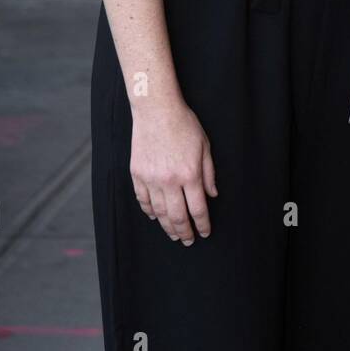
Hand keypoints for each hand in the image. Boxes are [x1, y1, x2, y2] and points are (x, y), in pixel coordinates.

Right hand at [129, 98, 216, 243]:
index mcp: (189, 174)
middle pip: (177, 216)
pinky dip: (149, 211)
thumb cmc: (184, 124)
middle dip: (184, 232)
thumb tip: (212, 195)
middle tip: (188, 240)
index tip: (204, 233)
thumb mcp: (204, 146)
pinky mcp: (137, 173)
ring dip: (167, 226)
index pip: (197, 209)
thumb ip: (209, 173)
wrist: (156, 110)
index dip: (202, 224)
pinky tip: (155, 216)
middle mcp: (169, 180)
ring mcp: (151, 178)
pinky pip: (143, 199)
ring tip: (173, 234)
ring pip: (159, 212)